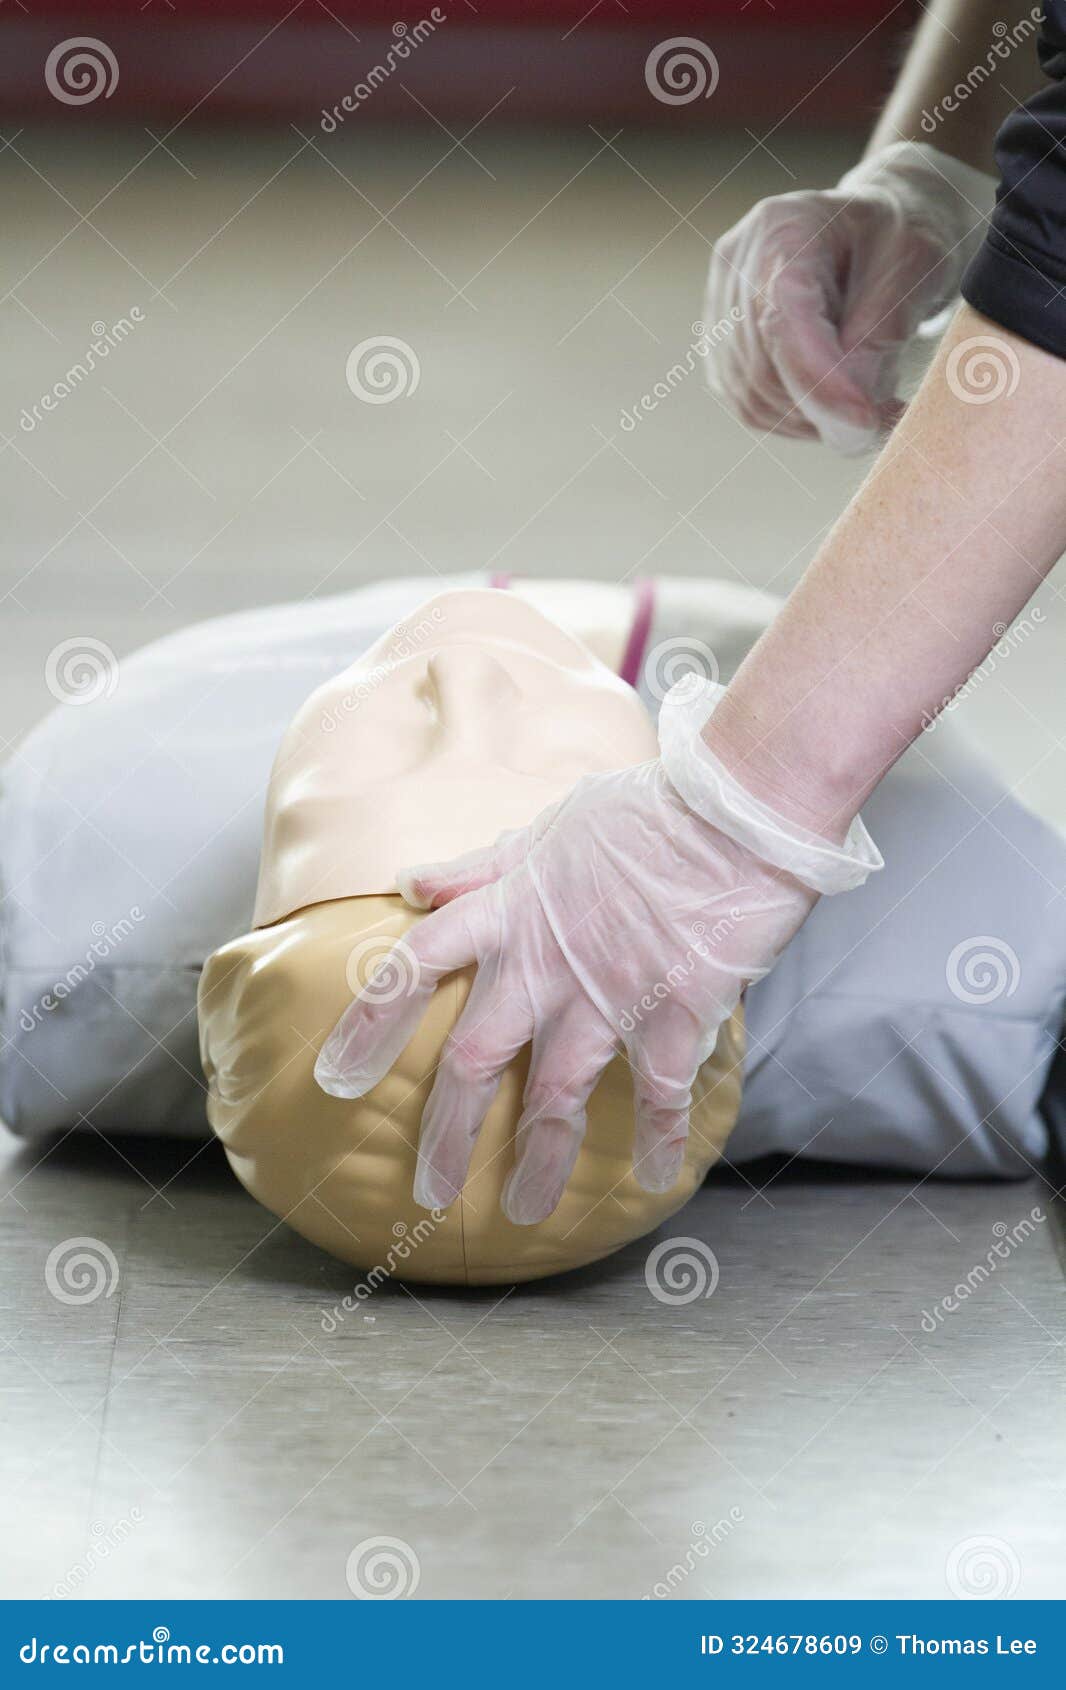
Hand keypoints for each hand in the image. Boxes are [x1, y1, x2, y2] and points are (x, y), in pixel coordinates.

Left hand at [315, 678, 881, 1225]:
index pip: (412, 969)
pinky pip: (657, 1095)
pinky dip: (655, 1138)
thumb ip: (480, 866)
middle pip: (473, 1061)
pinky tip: (653, 1175)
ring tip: (526, 1208)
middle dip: (446, 1131)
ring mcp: (606, 996)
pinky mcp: (671, 1017)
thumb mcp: (548, 827)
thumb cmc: (644, 812)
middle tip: (426, 1189)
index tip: (337, 1077)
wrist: (735, 813)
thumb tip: (413, 881)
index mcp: (506, 912)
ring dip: (538, 1159)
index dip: (368, 1026)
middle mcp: (542, 964)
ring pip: (556, 1096)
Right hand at [704, 141, 995, 453]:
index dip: (819, 381)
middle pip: (763, 366)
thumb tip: (850, 409)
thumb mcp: (917, 263)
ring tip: (869, 405)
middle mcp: (736, 264)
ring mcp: (721, 307)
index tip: (864, 422)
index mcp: (783, 227)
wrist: (878, 229)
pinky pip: (752, 406)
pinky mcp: (724, 347)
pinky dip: (797, 420)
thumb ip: (882, 330)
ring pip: (754, 396)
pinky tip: (836, 403)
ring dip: (813, 419)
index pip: (782, 319)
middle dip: (825, 407)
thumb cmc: (901, 236)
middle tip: (887, 417)